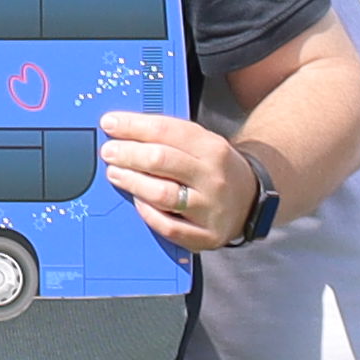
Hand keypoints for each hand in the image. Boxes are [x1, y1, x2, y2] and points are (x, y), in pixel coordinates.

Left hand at [100, 108, 256, 254]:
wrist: (251, 198)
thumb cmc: (215, 168)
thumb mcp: (202, 143)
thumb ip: (168, 137)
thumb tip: (124, 130)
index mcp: (211, 148)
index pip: (165, 131)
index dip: (133, 126)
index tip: (110, 123)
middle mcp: (212, 177)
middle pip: (161, 161)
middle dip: (128, 154)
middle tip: (108, 152)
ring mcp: (209, 208)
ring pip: (162, 194)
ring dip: (132, 182)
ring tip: (115, 174)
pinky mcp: (205, 235)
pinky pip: (168, 227)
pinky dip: (148, 213)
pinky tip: (138, 201)